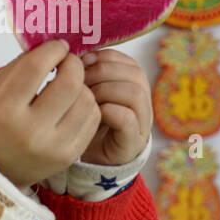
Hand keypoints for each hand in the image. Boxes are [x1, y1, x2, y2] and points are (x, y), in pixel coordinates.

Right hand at [0, 39, 101, 188]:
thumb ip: (22, 64)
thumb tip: (53, 45)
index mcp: (5, 108)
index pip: (37, 66)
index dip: (53, 49)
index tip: (57, 46)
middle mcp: (30, 130)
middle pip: (70, 82)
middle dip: (73, 65)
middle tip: (68, 63)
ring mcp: (53, 146)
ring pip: (87, 100)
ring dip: (82, 86)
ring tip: (68, 87)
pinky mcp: (69, 155)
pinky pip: (92, 119)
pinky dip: (87, 106)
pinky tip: (73, 105)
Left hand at [78, 49, 152, 165]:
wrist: (91, 162)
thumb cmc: (87, 123)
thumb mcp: (87, 94)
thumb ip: (87, 75)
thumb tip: (76, 57)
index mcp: (134, 87)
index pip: (129, 62)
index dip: (105, 58)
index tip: (82, 62)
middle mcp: (144, 103)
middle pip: (135, 74)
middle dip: (104, 73)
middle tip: (81, 82)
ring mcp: (142, 124)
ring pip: (135, 93)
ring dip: (106, 90)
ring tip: (87, 99)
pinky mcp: (133, 142)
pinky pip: (128, 119)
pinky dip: (110, 111)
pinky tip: (94, 113)